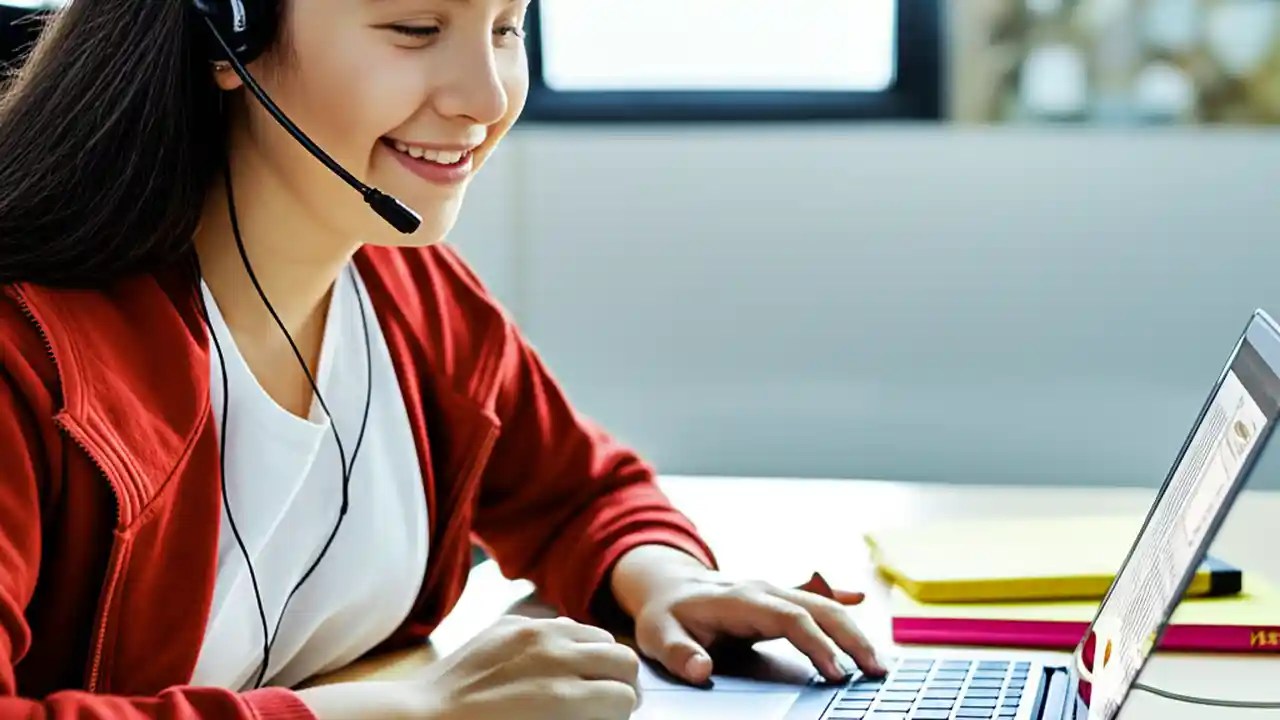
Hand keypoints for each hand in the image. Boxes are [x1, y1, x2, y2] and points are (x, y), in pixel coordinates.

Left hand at [417, 615, 641, 719]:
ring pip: (598, 634)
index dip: (622, 714)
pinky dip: (570, 641)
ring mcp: (534, 633)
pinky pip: (562, 623)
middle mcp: (555, 657)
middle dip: (624, 683)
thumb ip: (579, 717)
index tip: (612, 719)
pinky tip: (556, 660)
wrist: (422, 718)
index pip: (624, 698)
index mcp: (564, 696)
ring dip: (601, 658)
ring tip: (588, 677)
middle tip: (613, 700)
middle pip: (623, 659)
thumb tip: (604, 711)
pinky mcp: (512, 623)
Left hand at [612, 547, 885, 686]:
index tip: (836, 672)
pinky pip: (814, 596)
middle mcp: (764, 590)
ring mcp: (774, 591)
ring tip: (876, 662)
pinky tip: (859, 599)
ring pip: (823, 605)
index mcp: (741, 599)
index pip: (790, 618)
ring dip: (852, 629)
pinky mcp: (778, 598)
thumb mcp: (658, 636)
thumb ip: (679, 654)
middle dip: (850, 637)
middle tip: (876, 670)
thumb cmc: (667, 614)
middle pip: (818, 608)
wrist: (667, 585)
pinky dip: (839, 598)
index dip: (816, 644)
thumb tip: (701, 670)